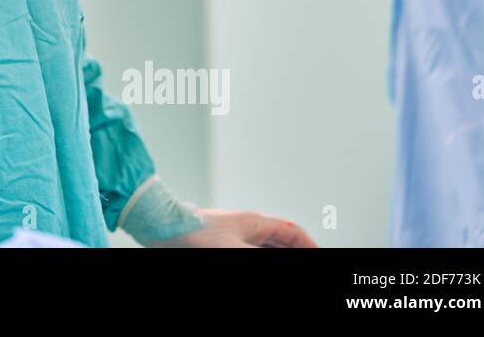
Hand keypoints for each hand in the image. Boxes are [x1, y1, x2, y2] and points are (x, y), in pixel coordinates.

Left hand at [152, 209, 317, 247]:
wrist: (163, 228)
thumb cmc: (194, 234)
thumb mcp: (235, 250)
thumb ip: (262, 255)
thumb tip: (285, 253)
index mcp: (254, 222)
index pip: (291, 231)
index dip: (308, 244)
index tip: (320, 253)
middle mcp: (246, 228)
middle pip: (280, 241)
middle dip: (294, 251)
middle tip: (308, 261)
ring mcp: (233, 236)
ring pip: (264, 247)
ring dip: (277, 252)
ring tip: (290, 260)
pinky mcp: (220, 245)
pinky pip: (249, 250)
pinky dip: (260, 255)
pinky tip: (259, 258)